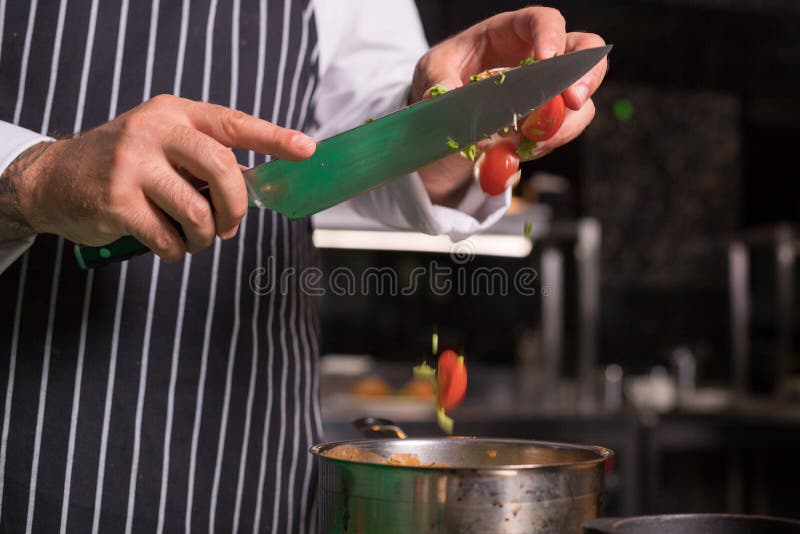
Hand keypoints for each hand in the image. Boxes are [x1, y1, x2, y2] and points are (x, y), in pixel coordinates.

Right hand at [12, 94, 315, 260]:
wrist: (54, 178)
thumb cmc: (125, 166)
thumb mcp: (165, 148)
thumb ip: (206, 161)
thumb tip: (258, 188)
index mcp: (175, 114)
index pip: (233, 123)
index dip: (275, 139)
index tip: (307, 151)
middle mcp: (155, 131)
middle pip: (222, 169)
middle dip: (236, 208)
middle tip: (229, 227)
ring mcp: (132, 163)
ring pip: (197, 212)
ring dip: (204, 238)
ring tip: (192, 238)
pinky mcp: (116, 199)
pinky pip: (168, 237)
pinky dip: (175, 251)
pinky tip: (167, 245)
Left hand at [410, 7, 607, 205]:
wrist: (446, 111)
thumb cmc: (444, 75)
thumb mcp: (431, 70)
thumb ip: (437, 78)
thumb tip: (444, 93)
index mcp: (512, 31)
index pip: (544, 20)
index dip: (551, 36)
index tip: (547, 60)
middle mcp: (540, 56)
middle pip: (585, 53)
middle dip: (585, 78)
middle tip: (572, 102)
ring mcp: (550, 89)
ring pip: (580, 102)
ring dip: (560, 126)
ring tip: (526, 143)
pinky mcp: (548, 120)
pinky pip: (562, 132)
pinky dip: (544, 145)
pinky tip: (519, 152)